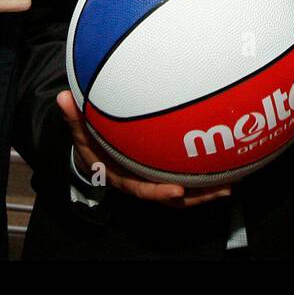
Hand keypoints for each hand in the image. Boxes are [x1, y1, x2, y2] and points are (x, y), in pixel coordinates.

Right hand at [57, 92, 231, 206]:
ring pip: (184, 193)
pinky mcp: (163, 173)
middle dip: (197, 196)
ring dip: (206, 191)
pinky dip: (203, 178)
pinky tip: (224, 167)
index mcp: (123, 178)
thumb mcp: (79, 132)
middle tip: (220, 189)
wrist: (92, 156)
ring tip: (230, 183)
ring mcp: (155, 179)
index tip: (177, 190)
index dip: (159, 192)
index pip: (142, 189)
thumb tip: (63, 97)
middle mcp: (142, 182)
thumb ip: (73, 117)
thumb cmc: (89, 145)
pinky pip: (186, 179)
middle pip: (172, 197)